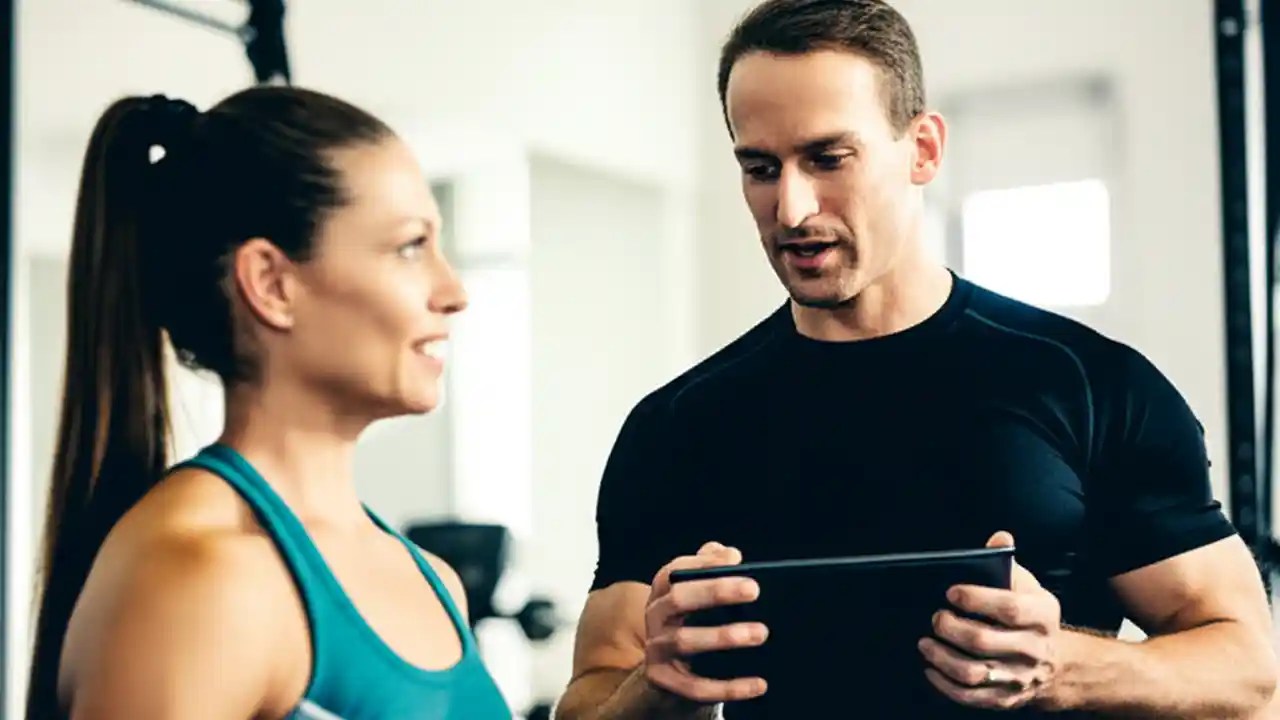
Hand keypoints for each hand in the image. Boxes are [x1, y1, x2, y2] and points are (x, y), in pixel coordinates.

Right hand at [643, 541, 769, 704]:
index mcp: (663, 592)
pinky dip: (728, 687)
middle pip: (679, 599)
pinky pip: (696, 686)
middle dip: (715, 592)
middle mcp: (655, 617)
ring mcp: (657, 649)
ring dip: (723, 636)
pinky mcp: (663, 680)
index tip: (735, 559)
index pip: (675, 570)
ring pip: (685, 641)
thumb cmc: (691, 624)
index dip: (702, 563)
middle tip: (754, 590)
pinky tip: (759, 683)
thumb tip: (730, 554)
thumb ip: (710, 568)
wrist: (667, 675)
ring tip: (760, 633)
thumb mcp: (696, 595)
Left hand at [918, 531, 1061, 710]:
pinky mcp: (1006, 698)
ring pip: (975, 673)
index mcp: (1042, 615)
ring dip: (943, 658)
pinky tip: (931, 669)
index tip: (951, 591)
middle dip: (951, 628)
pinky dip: (946, 686)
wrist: (1058, 663)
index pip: (1009, 608)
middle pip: (984, 641)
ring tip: (924, 643)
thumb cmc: (1031, 616)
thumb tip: (999, 538)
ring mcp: (1020, 677)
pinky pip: (972, 698)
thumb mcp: (1028, 587)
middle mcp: (1034, 649)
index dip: (977, 598)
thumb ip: (1009, 563)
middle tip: (934, 617)